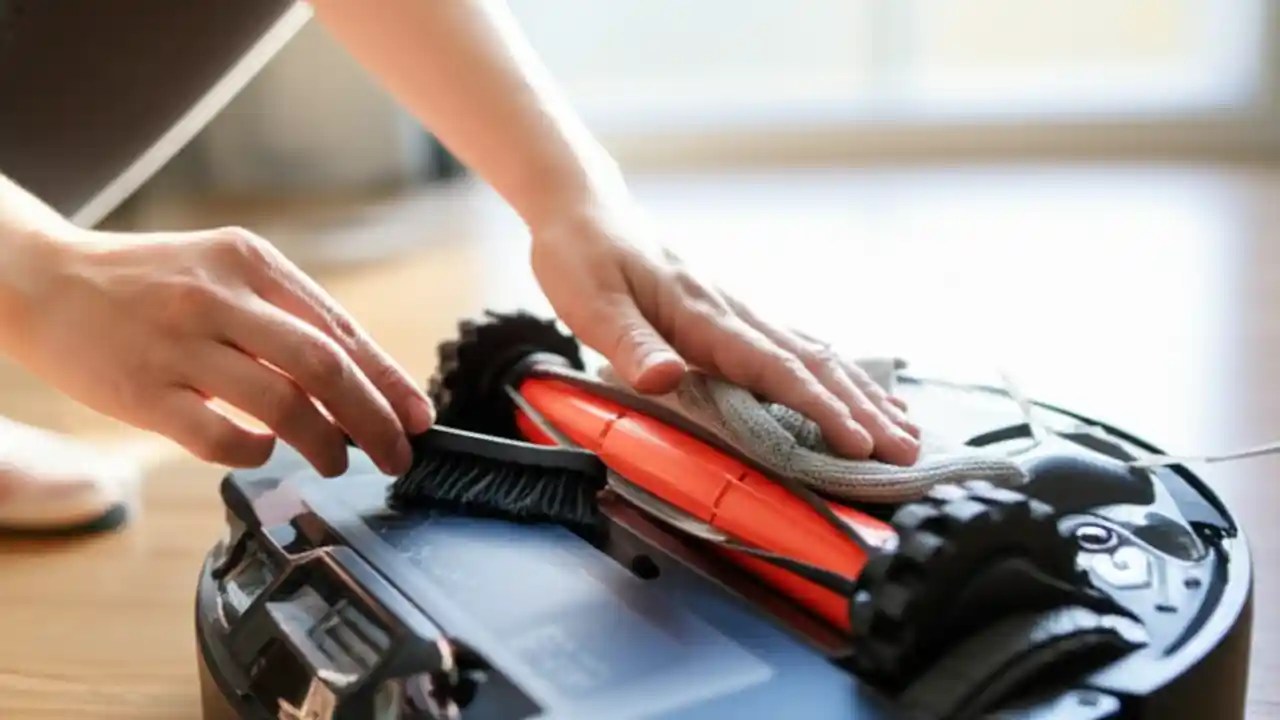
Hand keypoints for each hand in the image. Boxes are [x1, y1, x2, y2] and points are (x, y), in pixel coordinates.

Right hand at [2, 226, 433, 476]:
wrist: (42, 281)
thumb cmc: (149, 284)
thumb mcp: (221, 270)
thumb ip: (283, 313)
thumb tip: (357, 377)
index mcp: (249, 262)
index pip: (340, 328)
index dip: (387, 379)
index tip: (418, 416)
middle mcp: (219, 297)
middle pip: (325, 366)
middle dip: (374, 418)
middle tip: (397, 454)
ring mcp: (179, 344)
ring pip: (282, 403)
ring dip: (326, 442)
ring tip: (339, 461)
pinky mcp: (141, 391)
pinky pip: (220, 435)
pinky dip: (256, 451)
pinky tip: (264, 452)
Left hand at [530, 205, 920, 465]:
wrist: (588, 212)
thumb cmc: (584, 258)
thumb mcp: (592, 303)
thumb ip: (631, 344)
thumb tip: (667, 380)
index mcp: (705, 316)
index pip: (776, 368)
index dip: (820, 408)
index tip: (858, 443)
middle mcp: (734, 314)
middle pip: (813, 365)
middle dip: (864, 411)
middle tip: (907, 452)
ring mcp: (739, 315)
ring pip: (816, 356)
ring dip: (861, 395)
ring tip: (904, 430)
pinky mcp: (733, 319)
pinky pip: (797, 349)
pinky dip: (836, 376)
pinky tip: (857, 394)